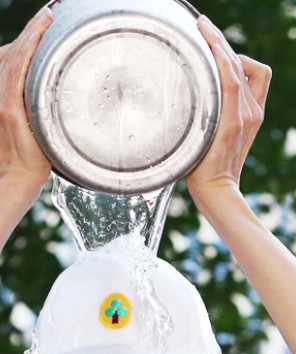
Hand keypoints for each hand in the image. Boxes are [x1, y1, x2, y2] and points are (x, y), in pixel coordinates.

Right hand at [0, 7, 52, 191]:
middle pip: (14, 52)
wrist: (22, 174)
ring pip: (14, 57)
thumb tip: (67, 99)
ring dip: (31, 36)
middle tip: (48, 14)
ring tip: (46, 19)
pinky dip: (25, 54)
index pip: (16, 58)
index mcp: (11, 94)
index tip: (44, 23)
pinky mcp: (10, 108)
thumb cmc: (35, 155)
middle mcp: (4, 92)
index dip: (29, 40)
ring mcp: (5, 98)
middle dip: (31, 31)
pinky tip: (35, 41)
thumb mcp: (40, 125)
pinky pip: (16, 73)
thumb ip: (45, 107)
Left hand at [186, 16, 271, 199]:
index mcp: (254, 112)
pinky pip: (231, 79)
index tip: (214, 45)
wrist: (216, 187)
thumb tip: (197, 90)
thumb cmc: (208, 163)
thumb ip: (219, 110)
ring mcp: (245, 114)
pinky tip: (209, 43)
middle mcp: (252, 110)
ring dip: (219, 42)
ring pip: (236, 65)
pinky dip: (222, 57)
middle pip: (243, 62)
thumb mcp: (218, 131)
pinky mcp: (233, 119)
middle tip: (202, 26)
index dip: (237, 54)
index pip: (255, 70)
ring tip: (202, 27)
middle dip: (222, 42)